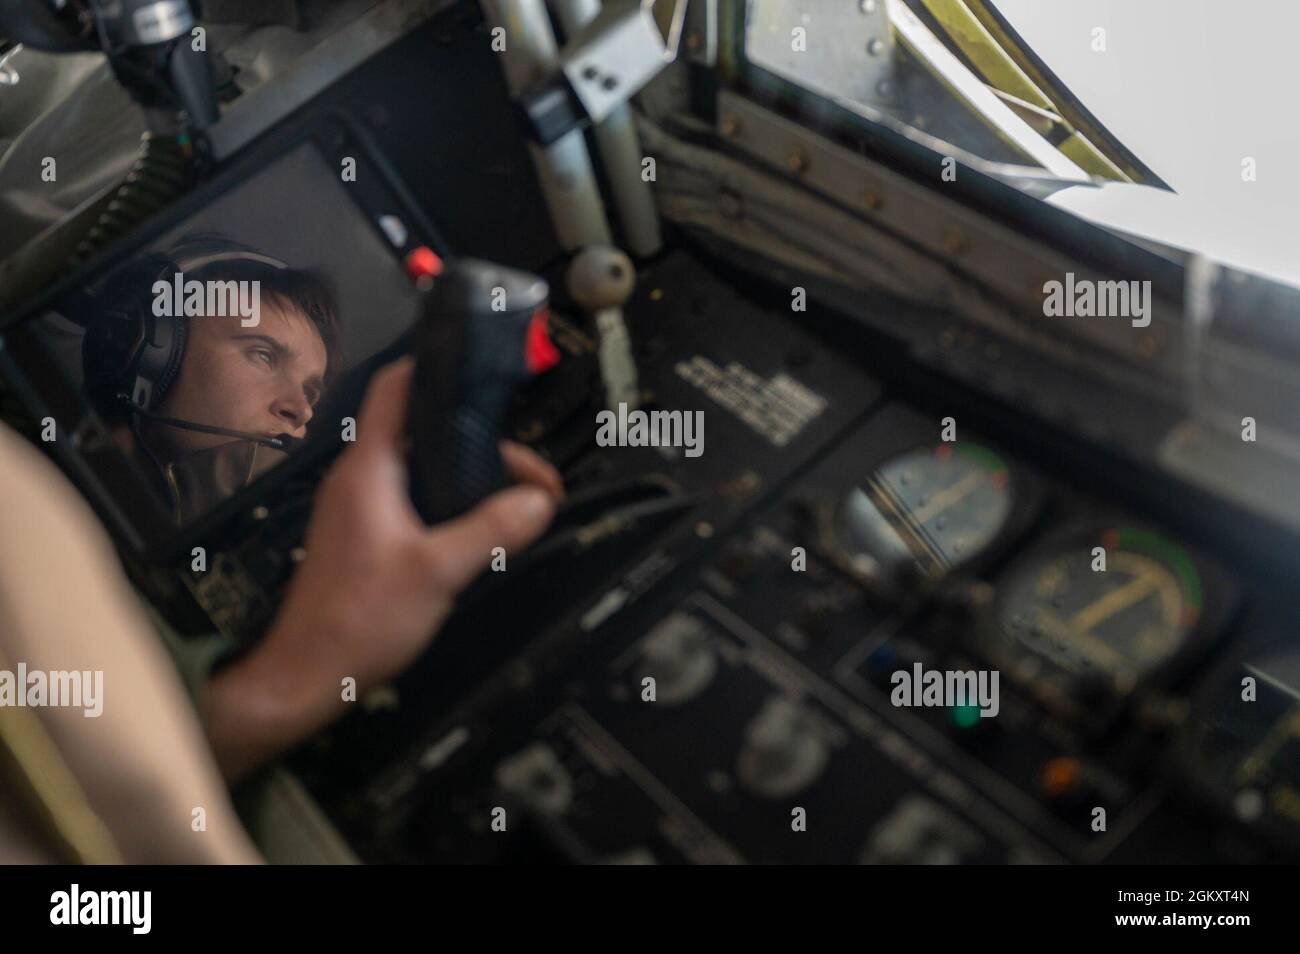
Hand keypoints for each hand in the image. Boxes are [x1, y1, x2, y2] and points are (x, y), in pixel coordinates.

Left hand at [202, 357, 560, 779]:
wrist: (306, 677)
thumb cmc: (353, 623)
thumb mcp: (439, 571)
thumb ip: (493, 529)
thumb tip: (537, 501)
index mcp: (368, 471)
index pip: (394, 390)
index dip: (433, 367)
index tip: (476, 368)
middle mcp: (359, 481)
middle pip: (425, 435)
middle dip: (483, 448)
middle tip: (530, 478)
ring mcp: (359, 510)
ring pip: (422, 472)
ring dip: (468, 481)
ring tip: (515, 506)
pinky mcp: (365, 538)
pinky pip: (413, 503)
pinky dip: (449, 507)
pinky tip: (478, 535)